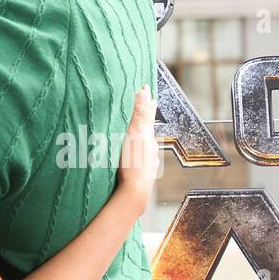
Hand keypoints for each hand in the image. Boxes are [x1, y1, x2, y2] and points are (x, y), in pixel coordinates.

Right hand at [115, 85, 158, 213]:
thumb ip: (140, 114)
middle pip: (147, 125)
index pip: (148, 113)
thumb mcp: (136, 134)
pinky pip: (137, 151)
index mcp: (148, 136)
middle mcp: (149, 147)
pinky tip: (130, 147)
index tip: (144, 86)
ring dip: (139, 128)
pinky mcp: (137, 169)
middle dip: (144, 113)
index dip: (146, 100)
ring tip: (137, 120)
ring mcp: (144, 159)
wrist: (133, 193)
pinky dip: (135, 144)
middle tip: (144, 99)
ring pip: (143, 139)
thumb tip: (144, 92)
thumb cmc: (134, 164)